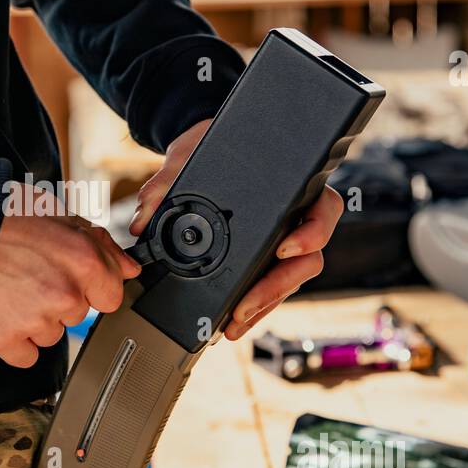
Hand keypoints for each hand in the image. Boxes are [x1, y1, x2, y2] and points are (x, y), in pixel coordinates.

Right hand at [0, 186, 139, 367]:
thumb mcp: (57, 214)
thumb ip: (99, 244)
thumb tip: (128, 267)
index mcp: (83, 261)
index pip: (111, 296)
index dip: (92, 286)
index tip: (72, 278)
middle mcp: (64, 295)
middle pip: (77, 315)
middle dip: (59, 299)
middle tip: (29, 274)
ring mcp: (35, 322)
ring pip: (51, 335)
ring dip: (35, 320)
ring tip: (10, 289)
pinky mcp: (4, 341)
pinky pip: (25, 355)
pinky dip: (14, 340)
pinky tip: (1, 312)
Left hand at [130, 118, 343, 341]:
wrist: (203, 146)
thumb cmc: (208, 145)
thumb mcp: (188, 155)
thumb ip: (166, 182)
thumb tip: (144, 218)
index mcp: (294, 184)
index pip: (323, 211)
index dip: (311, 234)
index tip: (286, 249)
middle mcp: (297, 215)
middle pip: (308, 258)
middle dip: (278, 287)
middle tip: (247, 305)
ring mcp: (285, 239)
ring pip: (290, 279)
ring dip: (265, 304)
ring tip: (235, 323)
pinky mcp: (267, 257)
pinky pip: (271, 285)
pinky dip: (255, 305)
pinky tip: (234, 320)